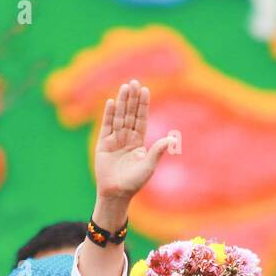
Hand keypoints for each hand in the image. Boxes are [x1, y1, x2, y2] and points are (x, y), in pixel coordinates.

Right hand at [93, 80, 174, 202]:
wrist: (116, 193)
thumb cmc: (134, 182)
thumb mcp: (149, 166)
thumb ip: (158, 151)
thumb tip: (171, 139)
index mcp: (138, 142)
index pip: (141, 119)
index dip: (143, 105)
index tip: (145, 90)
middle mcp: (127, 138)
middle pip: (130, 114)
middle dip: (132, 98)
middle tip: (134, 81)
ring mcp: (114, 140)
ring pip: (119, 117)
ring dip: (122, 102)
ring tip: (124, 87)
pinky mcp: (103, 144)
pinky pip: (106, 126)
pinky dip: (109, 114)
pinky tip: (111, 102)